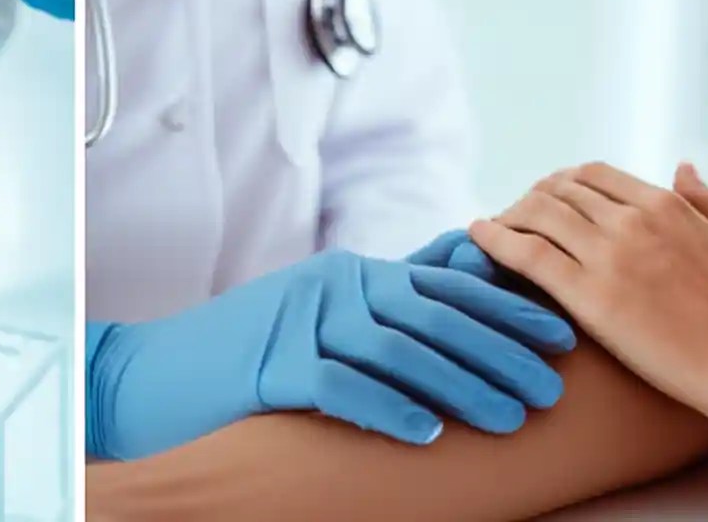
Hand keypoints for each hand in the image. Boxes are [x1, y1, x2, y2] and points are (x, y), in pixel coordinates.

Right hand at [86, 249, 575, 460]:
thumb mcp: (314, 318)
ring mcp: (296, 322)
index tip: (557, 338)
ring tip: (508, 417)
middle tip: (547, 389)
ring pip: (393, 347)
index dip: (503, 309)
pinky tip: (425, 433)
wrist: (151, 376)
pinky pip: (337, 385)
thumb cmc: (241, 354)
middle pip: (429, 315)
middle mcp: (328, 286)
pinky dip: (384, 406)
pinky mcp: (267, 365)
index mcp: (346, 274)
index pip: (440, 284)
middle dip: (498, 350)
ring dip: (458, 384)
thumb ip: (378, 305)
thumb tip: (452, 287)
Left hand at [470, 162, 707, 422]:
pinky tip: (476, 236)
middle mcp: (632, 221)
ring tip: (491, 229)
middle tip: (510, 217)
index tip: (541, 198)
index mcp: (662, 204)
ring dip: (506, 216)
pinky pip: (527, 253)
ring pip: (536, 215)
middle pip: (555, 191)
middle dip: (527, 200)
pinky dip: (493, 238)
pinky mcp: (590, 297)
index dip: (556, 183)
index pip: (589, 174)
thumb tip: (681, 166)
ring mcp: (609, 257)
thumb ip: (703, 200)